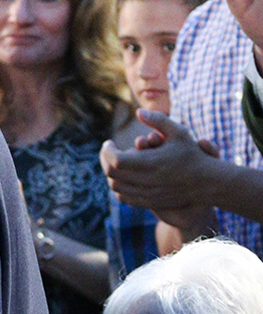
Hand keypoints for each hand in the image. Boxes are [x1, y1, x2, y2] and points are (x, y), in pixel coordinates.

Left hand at [100, 109, 219, 210]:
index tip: (109, 142)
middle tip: (108, 150)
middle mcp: (147, 181)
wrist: (208, 183)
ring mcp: (148, 194)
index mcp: (151, 163)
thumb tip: (138, 111)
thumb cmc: (193, 155)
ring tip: (114, 161)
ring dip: (110, 174)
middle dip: (105, 160)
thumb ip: (158, 120)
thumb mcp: (179, 132)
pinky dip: (119, 187)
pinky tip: (123, 175)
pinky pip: (124, 198)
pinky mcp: (151, 202)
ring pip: (116, 187)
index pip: (115, 160)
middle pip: (112, 173)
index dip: (107, 151)